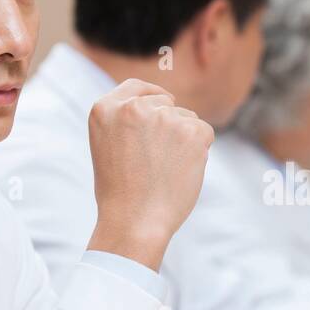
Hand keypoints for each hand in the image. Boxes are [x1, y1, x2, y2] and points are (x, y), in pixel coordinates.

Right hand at [85, 78, 213, 270]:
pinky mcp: (191, 130)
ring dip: (184, 140)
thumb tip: (161, 108)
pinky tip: (182, 171)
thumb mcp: (108, 147)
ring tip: (165, 171)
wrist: (135, 223)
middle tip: (158, 161)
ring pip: (186, 119)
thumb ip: (127, 122)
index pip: (136, 87)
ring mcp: (163, 117)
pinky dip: (199, 151)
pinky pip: (204, 132)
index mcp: (105, 109)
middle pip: (165, 103)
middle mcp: (133, 107)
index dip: (152, 94)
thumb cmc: (121, 194)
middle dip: (169, 125)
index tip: (164, 102)